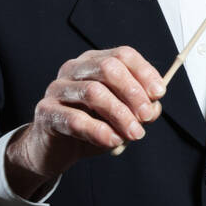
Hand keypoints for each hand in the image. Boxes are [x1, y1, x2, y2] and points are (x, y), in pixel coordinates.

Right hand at [6, 45, 164, 193]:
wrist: (56, 150)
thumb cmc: (90, 128)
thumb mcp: (120, 117)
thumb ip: (138, 109)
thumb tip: (154, 107)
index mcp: (94, 63)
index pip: (122, 55)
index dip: (144, 72)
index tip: (159, 93)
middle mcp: (74, 69)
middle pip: (108, 67)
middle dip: (132, 92)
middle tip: (146, 116)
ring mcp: (57, 88)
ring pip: (93, 92)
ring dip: (120, 114)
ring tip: (133, 134)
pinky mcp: (46, 111)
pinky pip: (74, 119)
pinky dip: (98, 130)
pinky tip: (112, 140)